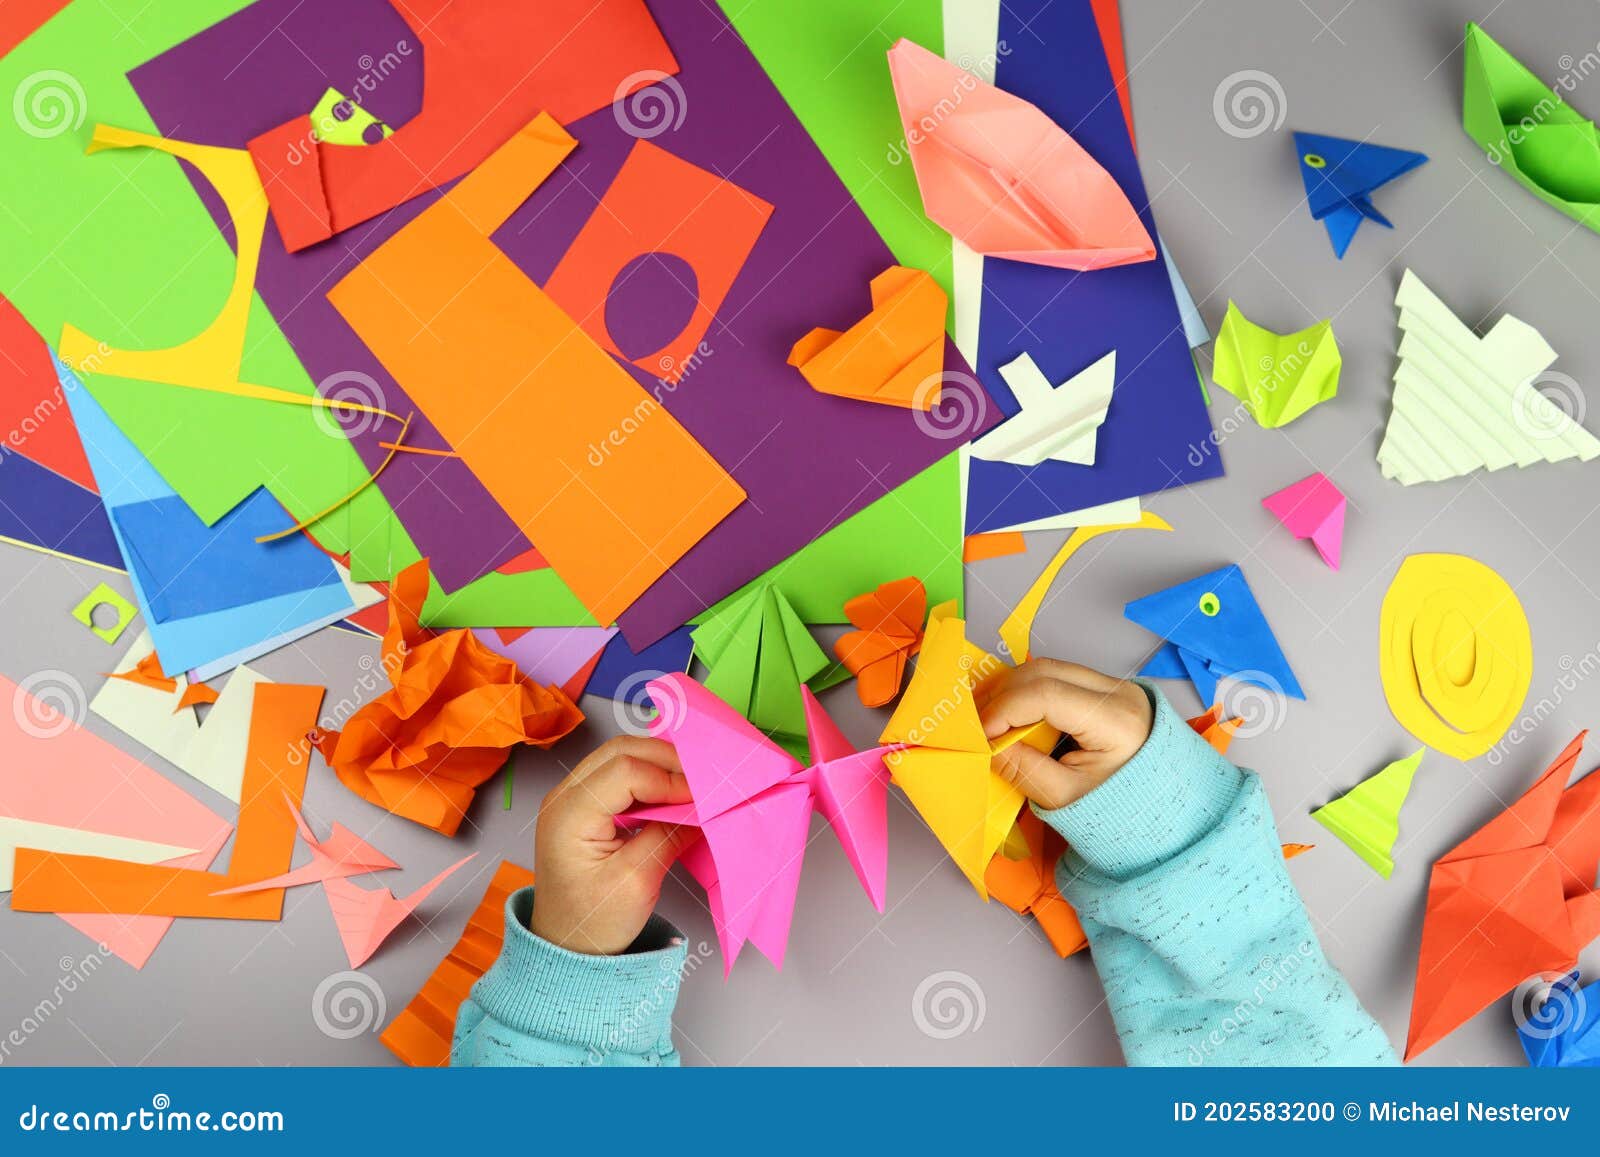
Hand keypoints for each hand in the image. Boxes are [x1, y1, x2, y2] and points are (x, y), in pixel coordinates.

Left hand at [530, 736, 693, 954]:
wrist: (566, 945)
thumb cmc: (594, 922)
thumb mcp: (637, 881)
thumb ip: (669, 835)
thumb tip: (702, 806)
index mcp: (568, 815)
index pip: (625, 771)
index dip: (668, 778)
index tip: (701, 798)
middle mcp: (563, 796)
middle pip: (621, 751)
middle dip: (666, 760)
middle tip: (702, 783)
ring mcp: (570, 797)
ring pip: (620, 755)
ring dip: (658, 764)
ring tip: (690, 786)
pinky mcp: (584, 804)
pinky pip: (618, 772)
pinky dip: (648, 775)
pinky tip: (671, 793)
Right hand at [977, 658, 1153, 809]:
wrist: (1158, 808)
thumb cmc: (1117, 808)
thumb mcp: (1066, 798)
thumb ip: (1023, 769)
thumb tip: (983, 746)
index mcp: (1116, 720)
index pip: (1046, 694)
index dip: (1004, 709)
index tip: (979, 735)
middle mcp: (1118, 692)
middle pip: (1043, 671)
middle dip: (1001, 694)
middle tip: (972, 722)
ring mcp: (1112, 686)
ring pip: (1047, 668)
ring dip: (1010, 689)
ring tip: (984, 717)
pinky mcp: (1102, 689)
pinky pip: (1055, 677)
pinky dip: (1025, 691)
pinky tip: (1007, 713)